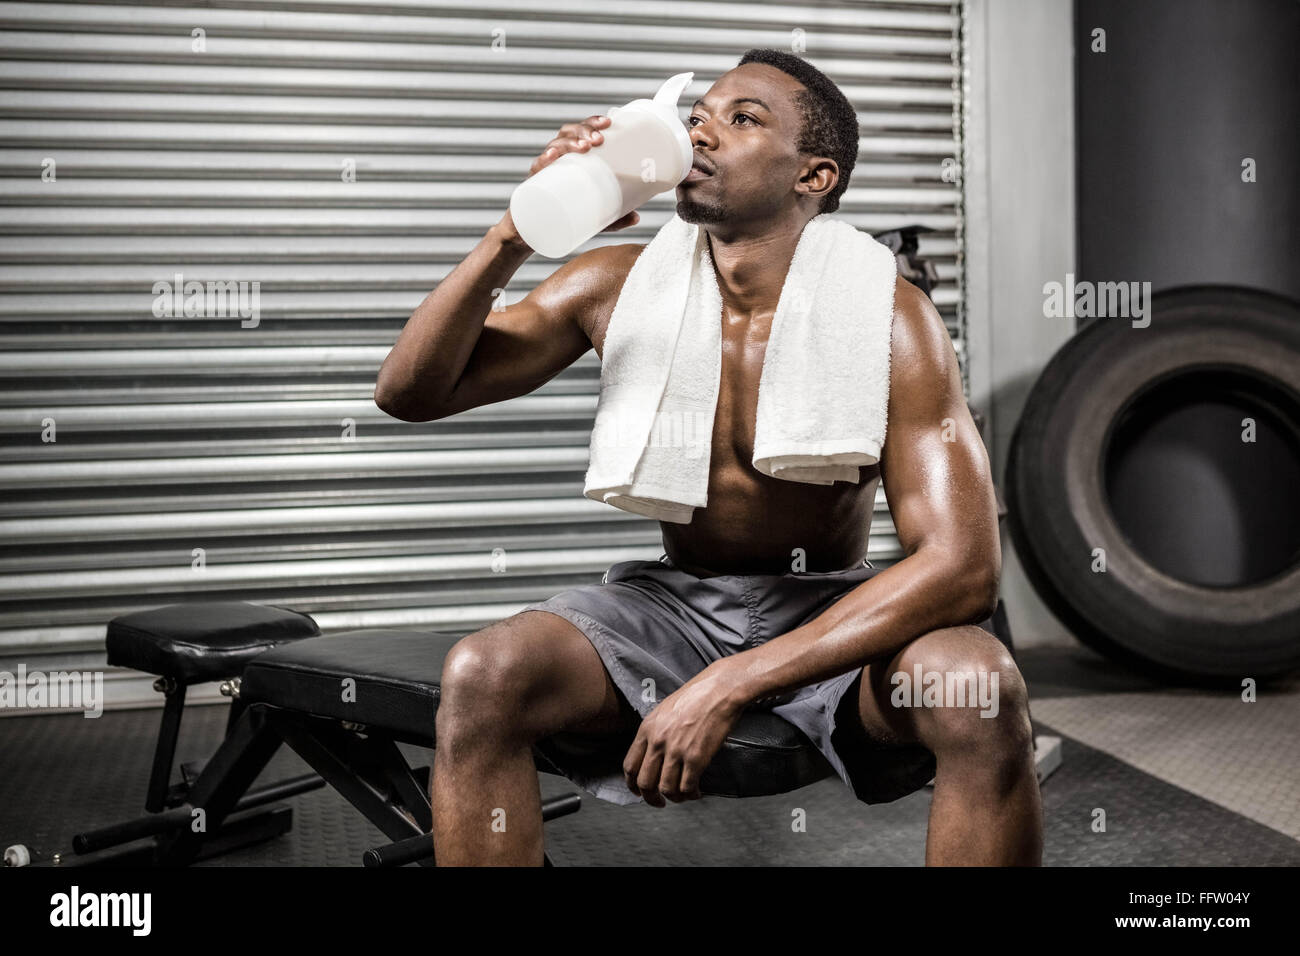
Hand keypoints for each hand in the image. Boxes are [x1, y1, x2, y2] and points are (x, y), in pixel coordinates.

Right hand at [498, 115, 640, 243]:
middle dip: (584, 131)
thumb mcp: (595, 217)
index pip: (581, 131)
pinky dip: (542, 162)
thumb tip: (637, 218)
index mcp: (571, 157)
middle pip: (568, 133)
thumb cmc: (565, 217)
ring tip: (584, 148)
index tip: (608, 123)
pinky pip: (535, 169)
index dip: (593, 122)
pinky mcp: (532, 185)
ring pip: (554, 146)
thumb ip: (615, 217)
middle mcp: (556, 158)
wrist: (534, 233)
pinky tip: (550, 158)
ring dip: (568, 143)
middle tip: (598, 140)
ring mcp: (543, 170)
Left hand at [622, 662, 746, 806]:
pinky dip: (691, 794)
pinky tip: (696, 791)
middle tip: (660, 802)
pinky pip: (687, 787)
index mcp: (647, 729)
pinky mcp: (696, 758)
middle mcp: (657, 741)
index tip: (639, 792)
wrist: (720, 689)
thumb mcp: (665, 710)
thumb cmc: (697, 695)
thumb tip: (655, 751)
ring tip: (683, 795)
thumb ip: (656, 731)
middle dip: (651, 798)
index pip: (630, 766)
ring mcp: (676, 751)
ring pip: (666, 789)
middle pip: (645, 783)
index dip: (633, 785)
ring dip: (675, 798)